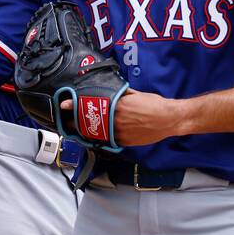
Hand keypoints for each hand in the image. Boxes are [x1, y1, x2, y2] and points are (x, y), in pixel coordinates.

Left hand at [61, 90, 186, 146]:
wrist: (170, 119)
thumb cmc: (155, 104)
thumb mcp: (135, 94)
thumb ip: (120, 94)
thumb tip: (110, 92)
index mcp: (117, 106)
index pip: (90, 106)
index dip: (75, 105)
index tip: (64, 104)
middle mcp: (116, 121)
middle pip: (90, 122)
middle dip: (76, 121)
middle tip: (68, 120)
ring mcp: (120, 133)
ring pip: (97, 133)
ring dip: (86, 131)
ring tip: (77, 129)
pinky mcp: (125, 142)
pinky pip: (108, 140)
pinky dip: (100, 138)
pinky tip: (95, 136)